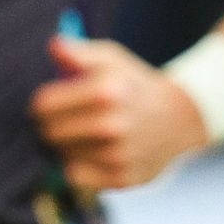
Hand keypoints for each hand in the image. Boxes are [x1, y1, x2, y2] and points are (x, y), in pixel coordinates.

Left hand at [30, 36, 208, 189]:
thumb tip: (52, 45)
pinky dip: (80, 165)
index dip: (44, 102)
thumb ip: (79, 53)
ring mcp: (117, 154)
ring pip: (61, 154)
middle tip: (68, 119)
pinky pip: (75, 176)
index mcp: (106, 89)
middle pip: (48, 132)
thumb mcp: (113, 59)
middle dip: (52, 124)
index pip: (43, 105)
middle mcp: (111, 124)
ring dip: (68, 144)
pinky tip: (97, 152)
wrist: (180, 117)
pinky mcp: (121, 179)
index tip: (53, 101)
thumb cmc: (136, 85)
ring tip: (88, 133)